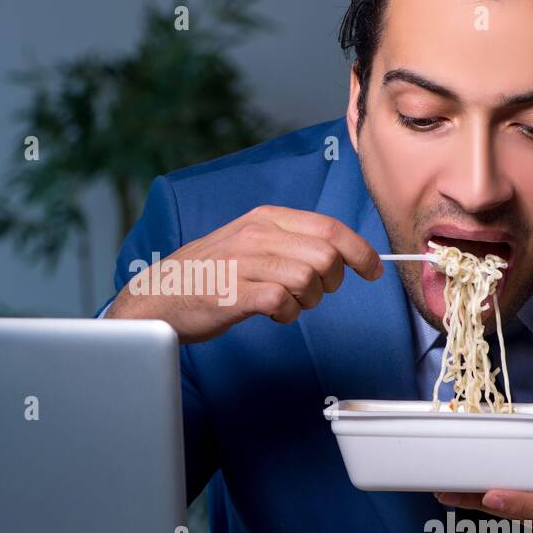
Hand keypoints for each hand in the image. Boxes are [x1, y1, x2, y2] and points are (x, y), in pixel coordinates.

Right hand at [104, 205, 383, 342]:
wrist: (159, 296)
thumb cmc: (209, 273)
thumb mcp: (248, 241)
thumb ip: (289, 241)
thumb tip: (340, 252)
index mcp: (263, 218)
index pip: (328, 227)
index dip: (360, 250)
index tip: (372, 269)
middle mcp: (255, 235)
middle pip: (325, 255)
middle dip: (332, 280)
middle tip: (317, 293)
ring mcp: (243, 264)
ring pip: (308, 280)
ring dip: (307, 301)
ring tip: (287, 304)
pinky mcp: (234, 294)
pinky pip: (283, 303)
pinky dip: (286, 314)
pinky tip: (271, 313)